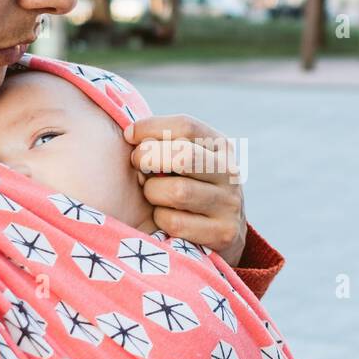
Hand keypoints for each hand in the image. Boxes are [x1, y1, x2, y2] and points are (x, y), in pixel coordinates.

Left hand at [125, 114, 246, 265]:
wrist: (224, 231)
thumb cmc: (190, 186)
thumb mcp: (187, 159)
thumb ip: (164, 143)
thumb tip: (130, 134)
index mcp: (220, 146)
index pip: (186, 126)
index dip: (151, 128)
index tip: (129, 136)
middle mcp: (230, 172)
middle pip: (184, 155)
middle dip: (149, 158)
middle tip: (137, 165)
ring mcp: (229, 204)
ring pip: (177, 191)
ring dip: (152, 193)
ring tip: (152, 194)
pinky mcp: (223, 233)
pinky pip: (176, 223)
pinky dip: (160, 220)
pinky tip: (163, 218)